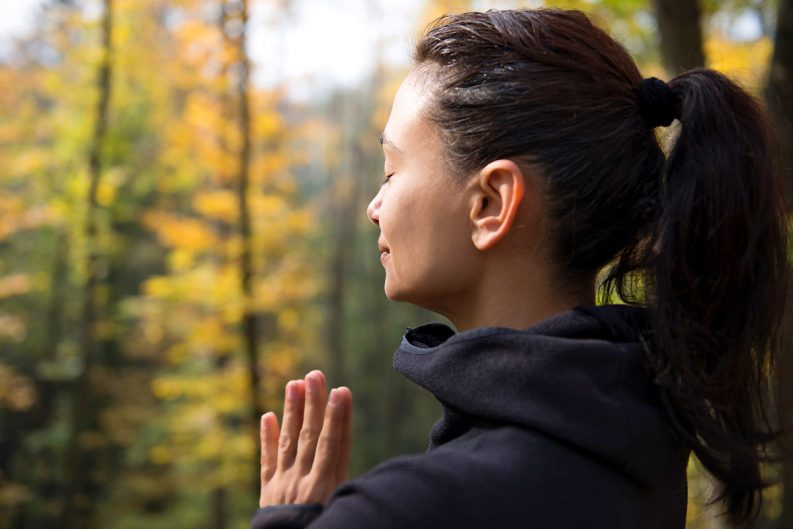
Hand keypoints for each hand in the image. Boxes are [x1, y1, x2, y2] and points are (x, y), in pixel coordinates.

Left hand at [259, 370, 351, 507]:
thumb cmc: (327, 524)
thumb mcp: (341, 501)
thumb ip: (339, 473)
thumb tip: (340, 440)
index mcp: (326, 486)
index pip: (332, 444)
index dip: (337, 417)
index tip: (341, 390)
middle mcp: (303, 481)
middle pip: (309, 436)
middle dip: (313, 404)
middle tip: (314, 375)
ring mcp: (283, 484)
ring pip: (288, 442)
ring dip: (292, 411)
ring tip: (293, 383)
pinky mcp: (268, 492)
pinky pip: (267, 462)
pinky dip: (266, 438)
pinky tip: (267, 415)